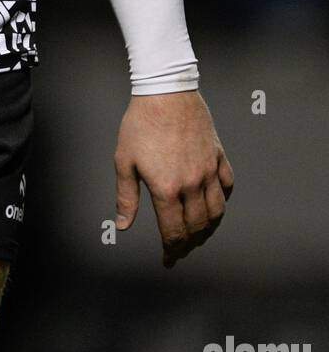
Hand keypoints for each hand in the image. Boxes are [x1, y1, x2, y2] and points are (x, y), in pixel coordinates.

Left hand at [113, 90, 233, 267]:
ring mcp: (208, 171)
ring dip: (208, 228)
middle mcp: (192, 184)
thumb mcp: (124, 160)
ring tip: (198, 233)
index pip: (174, 232)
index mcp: (166, 189)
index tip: (168, 259)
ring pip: (216, 212)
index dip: (171, 250)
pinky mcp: (218, 156)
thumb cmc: (140, 124)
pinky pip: (227, 186)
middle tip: (181, 249)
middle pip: (197, 227)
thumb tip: (123, 225)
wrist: (165, 92)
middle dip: (189, 244)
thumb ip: (126, 196)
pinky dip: (222, 200)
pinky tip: (213, 203)